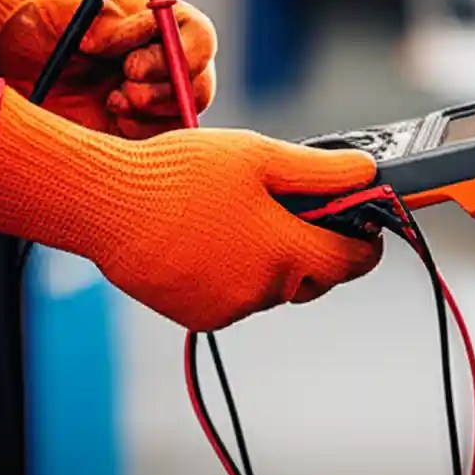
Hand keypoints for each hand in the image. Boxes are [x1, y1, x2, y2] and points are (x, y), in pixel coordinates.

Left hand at [0, 0, 217, 138]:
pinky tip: (113, 122)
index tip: (131, 65)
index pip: (197, 35)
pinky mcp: (145, 129)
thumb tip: (116, 35)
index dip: (177, 51)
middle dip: (165, 89)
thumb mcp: (60, 12)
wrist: (21, 68)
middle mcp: (170, 60)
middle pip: (201, 81)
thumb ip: (96, 16)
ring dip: (150, 111)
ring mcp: (161, 97)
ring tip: (112, 102)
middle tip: (123, 90)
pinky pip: (165, 141)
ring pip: (186, 113)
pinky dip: (141, 135)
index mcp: (160, 22)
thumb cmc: (45, 28)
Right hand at [0, 87, 380, 330]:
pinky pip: (237, 299)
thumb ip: (321, 171)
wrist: (105, 204)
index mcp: (285, 251)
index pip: (352, 262)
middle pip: (317, 278)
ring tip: (243, 219)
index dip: (367, 244)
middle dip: (320, 250)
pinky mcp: (199, 316)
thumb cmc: (180, 173)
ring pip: (275, 288)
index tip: (368, 228)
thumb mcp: (259, 157)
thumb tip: (368, 175)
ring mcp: (230, 308)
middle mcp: (263, 289)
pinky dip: (237, 275)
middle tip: (300, 213)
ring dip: (274, 262)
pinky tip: (212, 239)